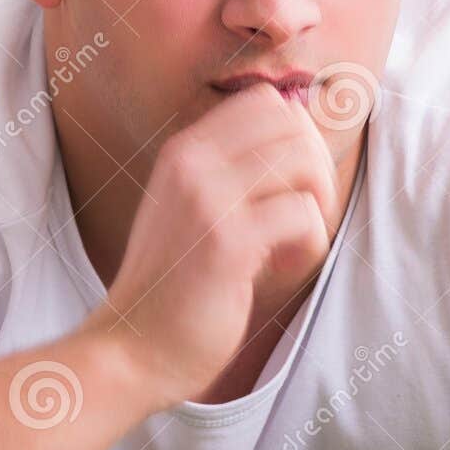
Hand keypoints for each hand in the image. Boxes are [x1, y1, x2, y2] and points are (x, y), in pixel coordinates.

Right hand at [86, 83, 338, 408]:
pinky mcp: (228, 244)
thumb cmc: (174, 287)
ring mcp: (208, 200)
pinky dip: (310, 246)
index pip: (265, 101)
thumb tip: (303, 139)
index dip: (296, 138)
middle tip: (300, 218)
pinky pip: (303, 217)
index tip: (289, 187)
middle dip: (316, 171)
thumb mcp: (192, 210)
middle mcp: (192, 164)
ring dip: (317, 208)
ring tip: (292, 244)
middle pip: (294, 125)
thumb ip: (233, 173)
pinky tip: (282, 270)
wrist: (133, 348)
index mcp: (184, 151)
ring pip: (305, 163)